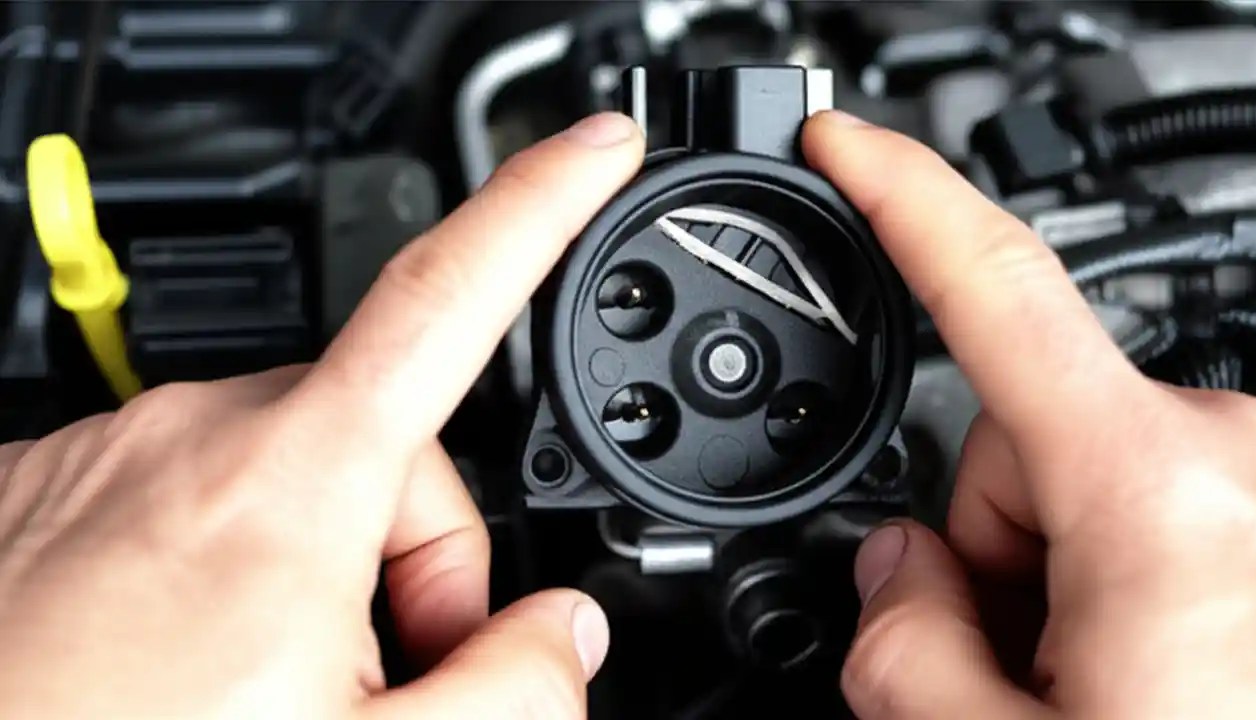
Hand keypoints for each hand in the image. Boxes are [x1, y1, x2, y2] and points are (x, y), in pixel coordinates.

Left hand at [0, 113, 643, 718]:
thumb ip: (513, 692)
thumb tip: (562, 634)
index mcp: (291, 486)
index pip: (452, 294)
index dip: (542, 204)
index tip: (592, 148)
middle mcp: (192, 439)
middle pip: (384, 442)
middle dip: (419, 556)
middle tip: (391, 672)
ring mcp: (107, 458)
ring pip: (286, 470)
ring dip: (317, 567)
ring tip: (272, 687)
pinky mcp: (43, 491)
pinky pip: (185, 487)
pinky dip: (218, 561)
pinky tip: (185, 663)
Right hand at [805, 111, 1255, 718]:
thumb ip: (902, 645)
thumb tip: (894, 578)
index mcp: (1155, 497)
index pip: (990, 288)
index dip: (899, 198)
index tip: (846, 144)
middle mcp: (1239, 467)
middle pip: (1020, 444)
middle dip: (990, 550)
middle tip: (1020, 674)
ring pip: (1089, 488)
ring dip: (1060, 583)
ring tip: (1099, 695)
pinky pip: (1163, 515)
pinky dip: (1126, 590)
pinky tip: (1151, 682)